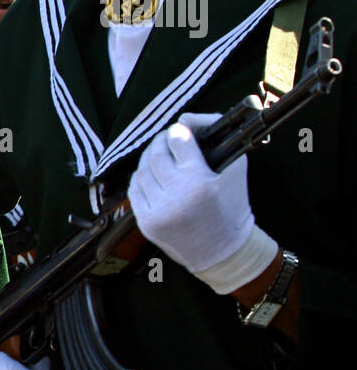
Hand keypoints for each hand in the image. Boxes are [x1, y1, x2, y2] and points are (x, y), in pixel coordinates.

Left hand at [129, 112, 275, 292]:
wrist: (223, 250)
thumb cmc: (232, 206)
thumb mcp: (235, 168)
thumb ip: (216, 138)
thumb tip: (187, 118)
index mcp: (200, 182)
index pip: (178, 141)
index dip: (178, 131)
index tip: (180, 130)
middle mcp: (176, 197)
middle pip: (156, 154)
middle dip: (161, 142)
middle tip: (168, 139)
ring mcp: (158, 212)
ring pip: (142, 171)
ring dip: (149, 158)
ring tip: (160, 155)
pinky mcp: (146, 223)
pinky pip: (134, 190)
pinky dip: (141, 178)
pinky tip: (151, 174)